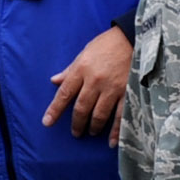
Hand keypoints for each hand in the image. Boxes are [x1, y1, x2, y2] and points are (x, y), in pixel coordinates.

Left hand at [45, 24, 133, 138]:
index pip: (64, 94)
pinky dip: (116, 131)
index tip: (47, 122)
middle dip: (76, 123)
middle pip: (81, 108)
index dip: (55, 110)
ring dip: (93, 126)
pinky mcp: (128, 92)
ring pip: (98, 114)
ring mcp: (112, 88)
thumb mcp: (83, 53)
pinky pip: (120, 115)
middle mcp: (94, 81)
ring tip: (90, 132)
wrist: (132, 37)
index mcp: (81, 70)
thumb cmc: (106, 45)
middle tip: (75, 132)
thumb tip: (54, 81)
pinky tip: (112, 141)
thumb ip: (69, 70)